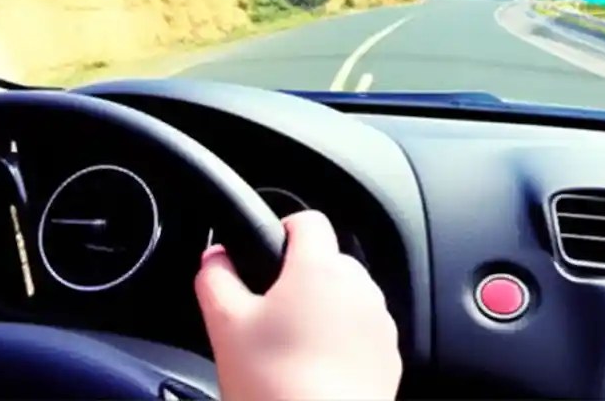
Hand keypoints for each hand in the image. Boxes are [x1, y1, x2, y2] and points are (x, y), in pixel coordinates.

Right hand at [195, 211, 401, 400]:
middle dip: (299, 279)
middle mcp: (358, 287)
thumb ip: (215, 278)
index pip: (307, 220)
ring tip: (292, 348)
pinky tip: (315, 369)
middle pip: (327, 261)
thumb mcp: (226, 325)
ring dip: (323, 310)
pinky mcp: (388, 355)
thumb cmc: (276, 385)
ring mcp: (379, 322)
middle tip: (269, 314)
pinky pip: (362, 332)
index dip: (282, 231)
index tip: (266, 257)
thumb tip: (215, 258)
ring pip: (347, 297)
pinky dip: (342, 341)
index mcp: (319, 268)